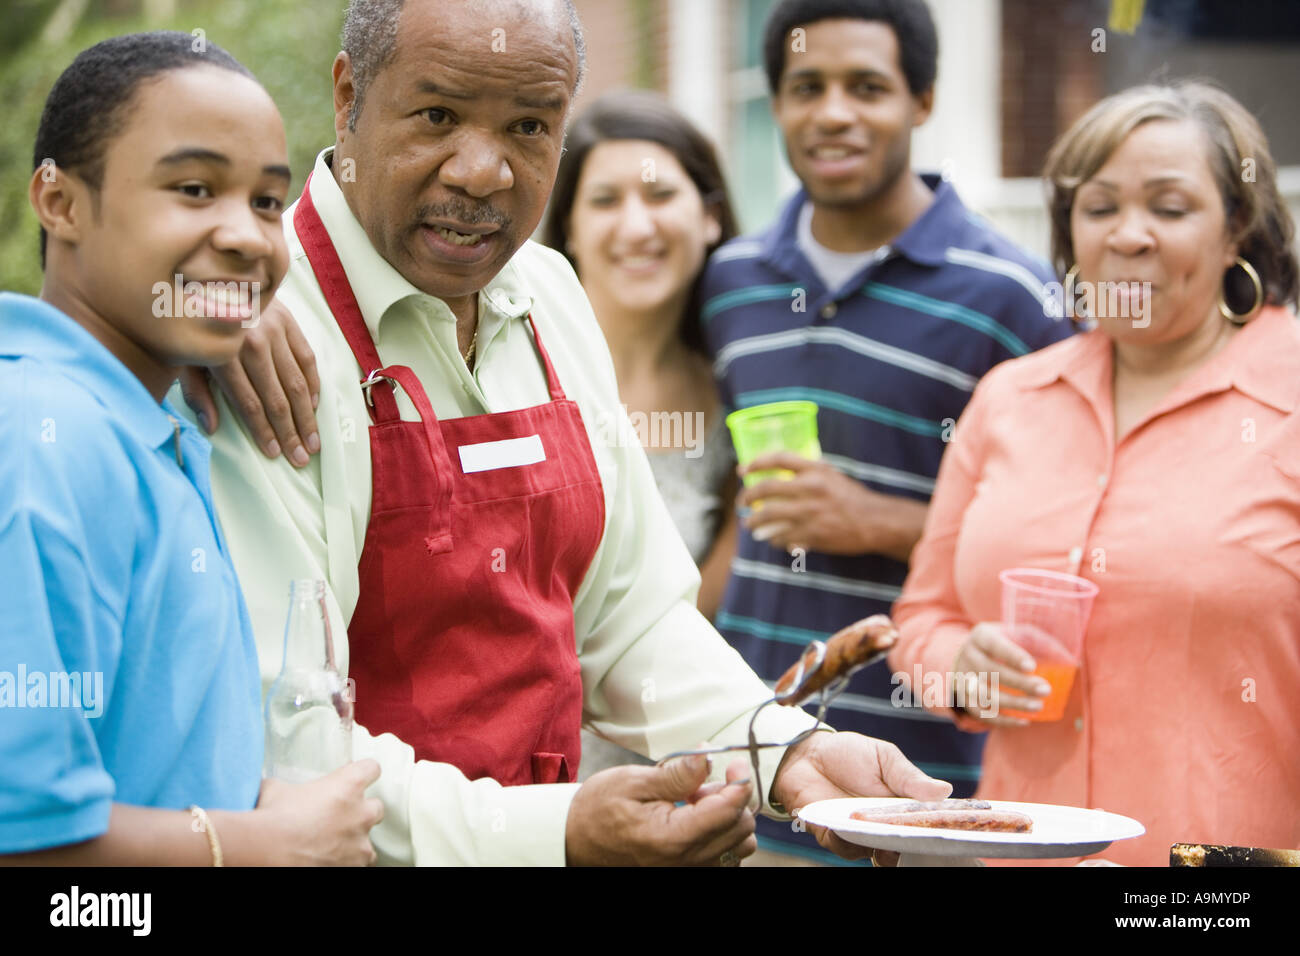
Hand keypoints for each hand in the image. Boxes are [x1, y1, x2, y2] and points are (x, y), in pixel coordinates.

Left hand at [178, 297, 320, 466]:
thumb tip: (211, 428)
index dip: (262, 431)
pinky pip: (306, 358)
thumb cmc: (192, 323)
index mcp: (223, 353)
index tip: (274, 453)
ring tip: (313, 442)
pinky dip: (313, 383)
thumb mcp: (184, 356)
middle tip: (301, 458)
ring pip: (296, 381)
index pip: (249, 402)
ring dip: (307, 416)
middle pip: (277, 397)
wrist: (209, 274)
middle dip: (290, 432)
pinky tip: (314, 406)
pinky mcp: (288, 320)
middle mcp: (252, 341)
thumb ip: (196, 392)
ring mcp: (274, 329)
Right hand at [256, 760, 383, 865]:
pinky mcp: (355, 866)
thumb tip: (275, 788)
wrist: (266, 852)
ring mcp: (360, 843)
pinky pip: (361, 863)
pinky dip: (348, 862)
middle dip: (361, 812)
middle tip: (339, 818)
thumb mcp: (276, 790)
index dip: (363, 773)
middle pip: (377, 807)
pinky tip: (330, 860)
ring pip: (370, 840)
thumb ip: (288, 786)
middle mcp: (361, 812)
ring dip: (355, 841)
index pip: (372, 769)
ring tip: (332, 846)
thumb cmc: (270, 818)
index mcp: (348, 785)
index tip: (356, 778)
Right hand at [565, 755, 755, 865]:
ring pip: (738, 847)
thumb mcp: (633, 781)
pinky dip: (720, 835)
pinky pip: (723, 858)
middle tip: (706, 780)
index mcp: (673, 838)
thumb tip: (709, 756)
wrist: (574, 840)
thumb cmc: (598, 809)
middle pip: (741, 830)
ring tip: (698, 800)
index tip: (735, 762)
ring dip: (729, 818)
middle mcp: (686, 863)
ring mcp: (687, 871)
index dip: (740, 782)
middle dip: (733, 799)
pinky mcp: (686, 872)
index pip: (729, 811)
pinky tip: (695, 818)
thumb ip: (677, 773)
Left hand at [737, 452, 924, 559]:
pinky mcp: (811, 534)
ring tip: (749, 524)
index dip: (756, 463)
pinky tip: (771, 538)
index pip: (778, 459)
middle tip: (742, 502)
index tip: (742, 470)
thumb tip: (782, 472)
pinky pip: (781, 536)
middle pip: (766, 488)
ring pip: (768, 515)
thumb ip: (809, 472)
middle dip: (747, 496)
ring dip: (753, 521)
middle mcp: (810, 489)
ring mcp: (809, 513)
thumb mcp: (832, 476)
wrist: (874, 522)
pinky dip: (773, 538)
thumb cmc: (852, 497)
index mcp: (815, 471)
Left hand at [770, 731, 951, 861]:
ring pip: (876, 851)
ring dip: (881, 846)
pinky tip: (851, 830)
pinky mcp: (834, 836)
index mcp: (902, 807)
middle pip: (904, 845)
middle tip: (915, 837)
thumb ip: (909, 777)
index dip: (934, 831)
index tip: (943, 831)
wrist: (807, 754)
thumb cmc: (849, 754)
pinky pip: (845, 848)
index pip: (923, 826)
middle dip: (911, 845)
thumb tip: (945, 791)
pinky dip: (850, 842)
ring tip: (885, 837)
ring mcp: (859, 833)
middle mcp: (883, 826)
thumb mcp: (884, 758)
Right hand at [953, 622, 1050, 726]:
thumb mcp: (1017, 633)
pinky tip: (1024, 721)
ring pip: (986, 695)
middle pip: (991, 671)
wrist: (969, 656)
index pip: (994, 645)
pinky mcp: (966, 698)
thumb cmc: (1003, 643)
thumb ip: (1040, 642)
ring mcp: (964, 679)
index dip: (1012, 656)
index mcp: (981, 636)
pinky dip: (1004, 720)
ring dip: (1013, 703)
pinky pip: (983, 713)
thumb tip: (1069, 661)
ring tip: (1038, 706)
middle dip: (1019, 683)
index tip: (1032, 666)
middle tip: (1045, 690)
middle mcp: (968, 656)